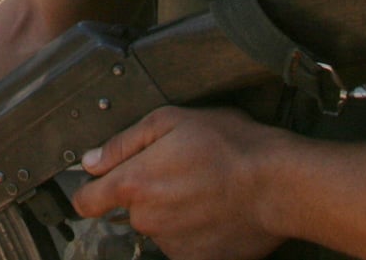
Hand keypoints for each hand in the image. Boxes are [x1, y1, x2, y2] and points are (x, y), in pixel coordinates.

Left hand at [73, 106, 284, 259]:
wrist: (279, 184)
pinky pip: (183, 243)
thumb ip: (122, 143)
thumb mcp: (169, 120)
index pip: (86, 201)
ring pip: (158, 226)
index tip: (101, 181)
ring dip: (171, 210)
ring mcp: (173, 245)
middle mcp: (148, 220)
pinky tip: (212, 207)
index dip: (90, 188)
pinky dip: (193, 228)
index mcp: (134, 184)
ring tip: (201, 186)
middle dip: (144, 191)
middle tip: (176, 169)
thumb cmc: (229, 145)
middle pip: (128, 209)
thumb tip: (91, 160)